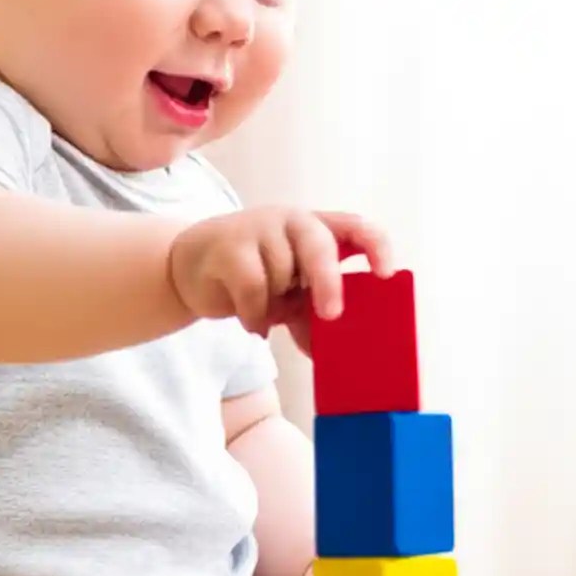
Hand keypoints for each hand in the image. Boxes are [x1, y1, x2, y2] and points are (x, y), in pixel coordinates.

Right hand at [168, 207, 393, 351]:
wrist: (191, 269)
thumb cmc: (254, 280)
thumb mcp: (292, 297)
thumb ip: (317, 315)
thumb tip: (346, 354)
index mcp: (318, 228)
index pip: (356, 226)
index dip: (375, 246)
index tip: (385, 274)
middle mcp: (292, 222)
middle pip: (319, 244)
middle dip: (328, 281)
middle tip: (331, 314)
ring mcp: (259, 229)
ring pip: (282, 273)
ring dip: (277, 305)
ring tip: (268, 311)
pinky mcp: (229, 247)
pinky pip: (253, 287)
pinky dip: (255, 314)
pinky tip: (251, 321)